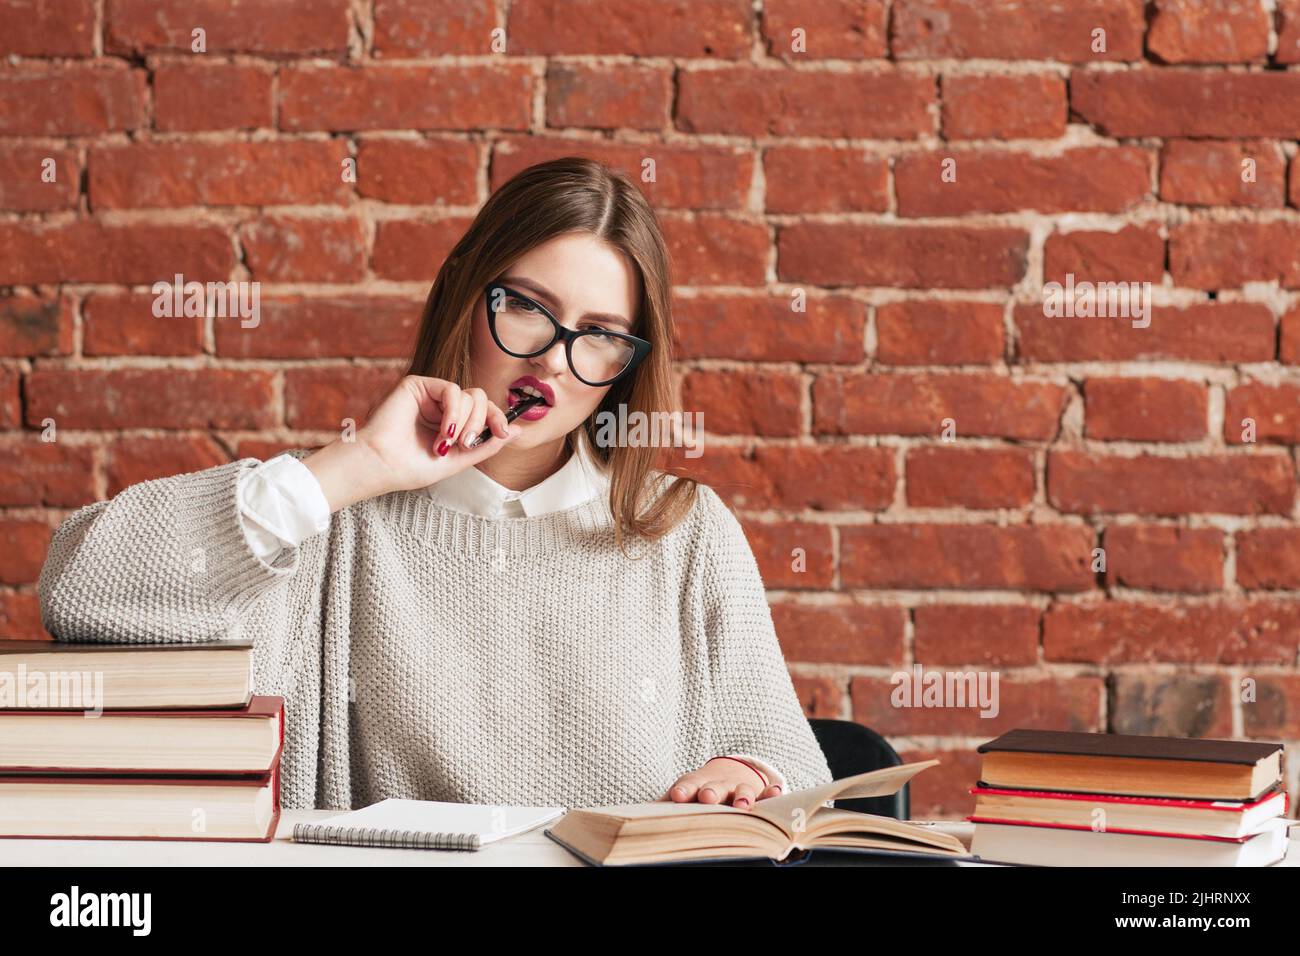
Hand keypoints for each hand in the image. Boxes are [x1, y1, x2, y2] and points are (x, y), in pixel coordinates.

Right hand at [304, 375, 519, 511]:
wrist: (382, 466)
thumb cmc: (411, 467)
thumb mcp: (460, 459)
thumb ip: (487, 444)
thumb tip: (518, 431)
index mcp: (452, 423)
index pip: (484, 410)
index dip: (498, 418)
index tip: (504, 432)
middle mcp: (443, 407)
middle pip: (481, 399)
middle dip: (481, 422)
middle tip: (467, 444)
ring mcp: (431, 395)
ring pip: (469, 395)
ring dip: (464, 423)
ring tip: (445, 443)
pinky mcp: (418, 385)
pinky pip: (451, 389)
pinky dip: (453, 412)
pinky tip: (444, 431)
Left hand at [656, 757, 783, 809]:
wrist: (726, 773)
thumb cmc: (698, 792)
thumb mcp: (682, 796)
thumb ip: (662, 807)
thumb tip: (634, 819)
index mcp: (695, 785)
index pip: (687, 785)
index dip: (683, 791)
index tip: (676, 797)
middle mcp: (717, 785)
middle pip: (713, 787)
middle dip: (710, 792)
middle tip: (707, 798)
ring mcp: (738, 786)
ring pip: (741, 789)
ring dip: (742, 795)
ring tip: (742, 804)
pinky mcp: (758, 792)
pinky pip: (767, 793)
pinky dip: (772, 793)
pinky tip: (776, 793)